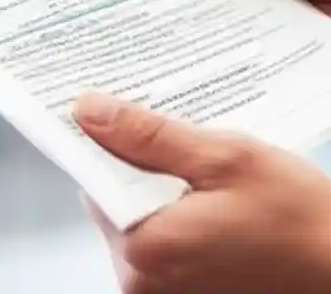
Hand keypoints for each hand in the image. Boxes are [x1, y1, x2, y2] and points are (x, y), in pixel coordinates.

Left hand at [74, 93, 330, 293]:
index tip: (137, 126)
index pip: (94, 182)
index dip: (114, 148)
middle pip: (114, 205)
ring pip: (137, 225)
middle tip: (188, 155)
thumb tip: (88, 111)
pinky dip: (179, 224)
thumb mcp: (225, 159)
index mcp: (142, 248)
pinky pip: (163, 249)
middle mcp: (140, 282)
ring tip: (207, 184)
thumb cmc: (299, 220)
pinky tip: (213, 210)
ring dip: (162, 199)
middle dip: (142, 175)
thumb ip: (147, 136)